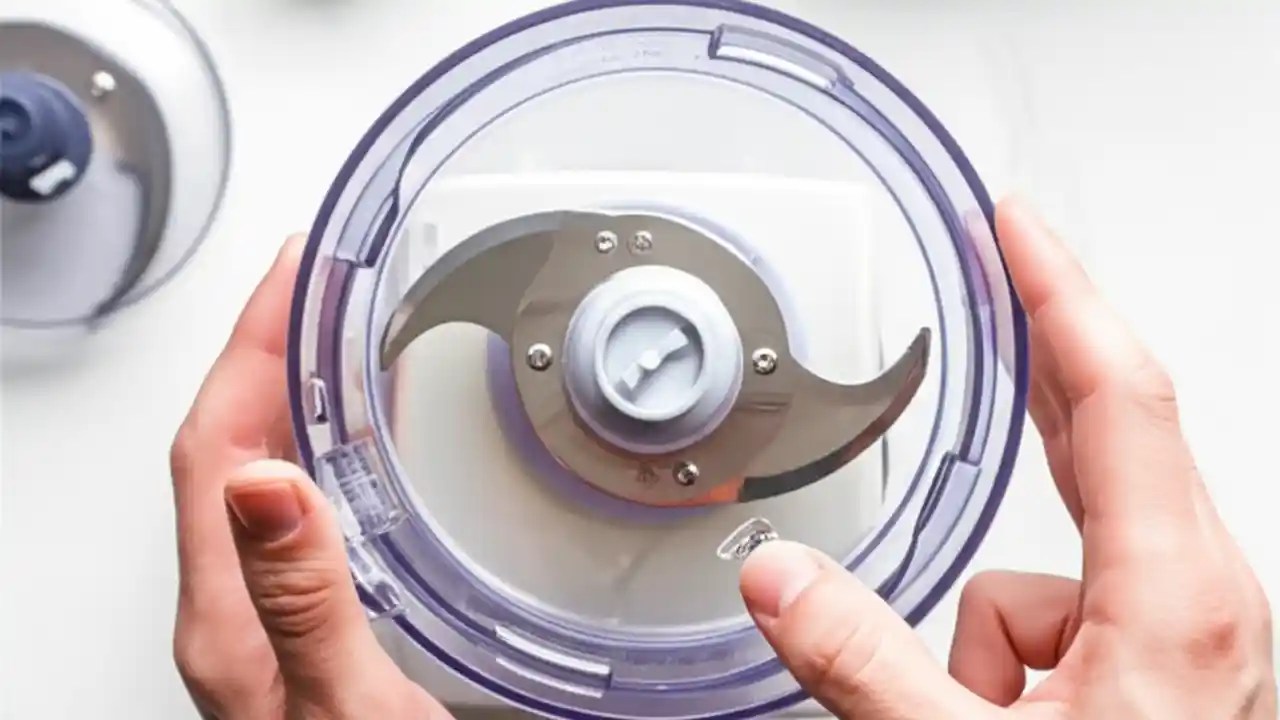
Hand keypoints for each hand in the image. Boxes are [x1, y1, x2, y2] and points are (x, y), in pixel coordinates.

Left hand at [170, 236, 448, 718]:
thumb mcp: (346, 706)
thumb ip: (303, 602)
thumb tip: (263, 484)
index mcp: (229, 614)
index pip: (215, 446)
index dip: (246, 349)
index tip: (290, 276)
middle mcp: (238, 606)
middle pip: (229, 444)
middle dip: (266, 347)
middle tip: (316, 280)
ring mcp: (273, 612)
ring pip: (265, 468)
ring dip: (294, 389)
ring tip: (337, 329)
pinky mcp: (314, 619)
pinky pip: (306, 504)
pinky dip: (332, 446)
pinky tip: (369, 433)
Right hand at [738, 199, 1275, 718]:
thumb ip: (868, 664)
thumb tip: (778, 580)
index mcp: (1175, 595)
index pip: (1113, 398)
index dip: (1060, 294)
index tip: (1017, 223)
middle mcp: (1194, 600)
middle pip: (1104, 438)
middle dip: (1038, 363)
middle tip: (1000, 273)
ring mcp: (1173, 640)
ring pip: (1042, 573)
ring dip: (984, 624)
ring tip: (968, 716)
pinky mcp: (1145, 672)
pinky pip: (1042, 628)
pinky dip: (999, 662)